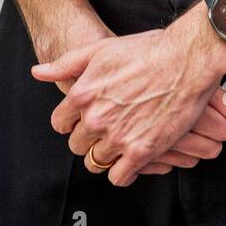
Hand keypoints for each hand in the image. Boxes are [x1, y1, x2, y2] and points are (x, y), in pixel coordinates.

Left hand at [31, 23, 225, 185]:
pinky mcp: (141, 152)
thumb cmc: (148, 50)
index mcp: (83, 94)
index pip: (60, 123)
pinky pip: (118, 177)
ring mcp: (118, 137)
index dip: (72, 121)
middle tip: (108, 127)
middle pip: (78, 145)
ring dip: (106, 154)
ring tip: (121, 140)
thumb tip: (38, 71)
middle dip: (90, 138)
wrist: (187, 59)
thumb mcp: (102, 48)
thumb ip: (67, 63)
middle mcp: (97, 118)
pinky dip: (123, 171)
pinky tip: (131, 156)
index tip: (85, 119)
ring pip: (96, 162)